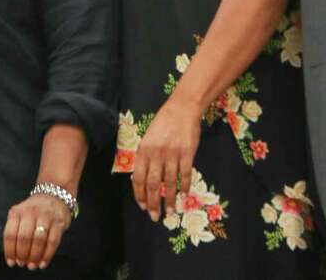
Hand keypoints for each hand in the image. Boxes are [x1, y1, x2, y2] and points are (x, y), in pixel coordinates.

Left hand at [3, 193, 71, 269]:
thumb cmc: (34, 211)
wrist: (54, 196)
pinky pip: (53, 242)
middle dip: (22, 254)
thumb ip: (16, 232)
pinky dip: (47, 255)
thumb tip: (15, 257)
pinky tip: (43, 263)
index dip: (10, 251)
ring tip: (32, 266)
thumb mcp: (20, 215)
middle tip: (22, 263)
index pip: (10, 234)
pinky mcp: (58, 222)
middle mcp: (31, 212)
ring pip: (38, 240)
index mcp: (17, 212)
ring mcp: (46, 216)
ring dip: (34, 256)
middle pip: (24, 237)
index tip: (11, 262)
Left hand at [130, 94, 201, 222]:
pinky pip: (185, 175)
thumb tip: (140, 179)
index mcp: (144, 150)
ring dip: (169, 200)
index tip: (143, 206)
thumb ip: (145, 157)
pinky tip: (184, 196)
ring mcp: (172, 154)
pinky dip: (184, 187)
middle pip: (153, 184)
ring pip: (169, 183)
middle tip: (155, 216)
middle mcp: (156, 154)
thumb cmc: (163, 123)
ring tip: (170, 212)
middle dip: (153, 203)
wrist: (182, 109)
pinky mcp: (187, 153)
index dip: (139, 194)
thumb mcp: (148, 137)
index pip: (138, 178)